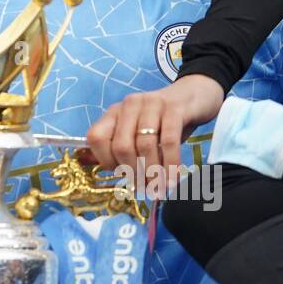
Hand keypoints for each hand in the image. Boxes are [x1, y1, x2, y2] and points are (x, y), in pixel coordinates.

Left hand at [86, 74, 224, 193]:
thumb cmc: (162, 121)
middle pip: (122, 145)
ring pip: (145, 145)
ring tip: (158, 187)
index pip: (96, 137)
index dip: (106, 160)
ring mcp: (152, 104)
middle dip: (133, 172)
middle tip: (145, 188)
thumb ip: (117, 147)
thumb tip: (88, 162)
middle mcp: (130, 105)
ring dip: (152, 172)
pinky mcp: (174, 109)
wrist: (194, 95)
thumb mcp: (137, 132)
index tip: (122, 174)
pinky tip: (172, 179)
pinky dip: (170, 165)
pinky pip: (170, 141)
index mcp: (115, 112)